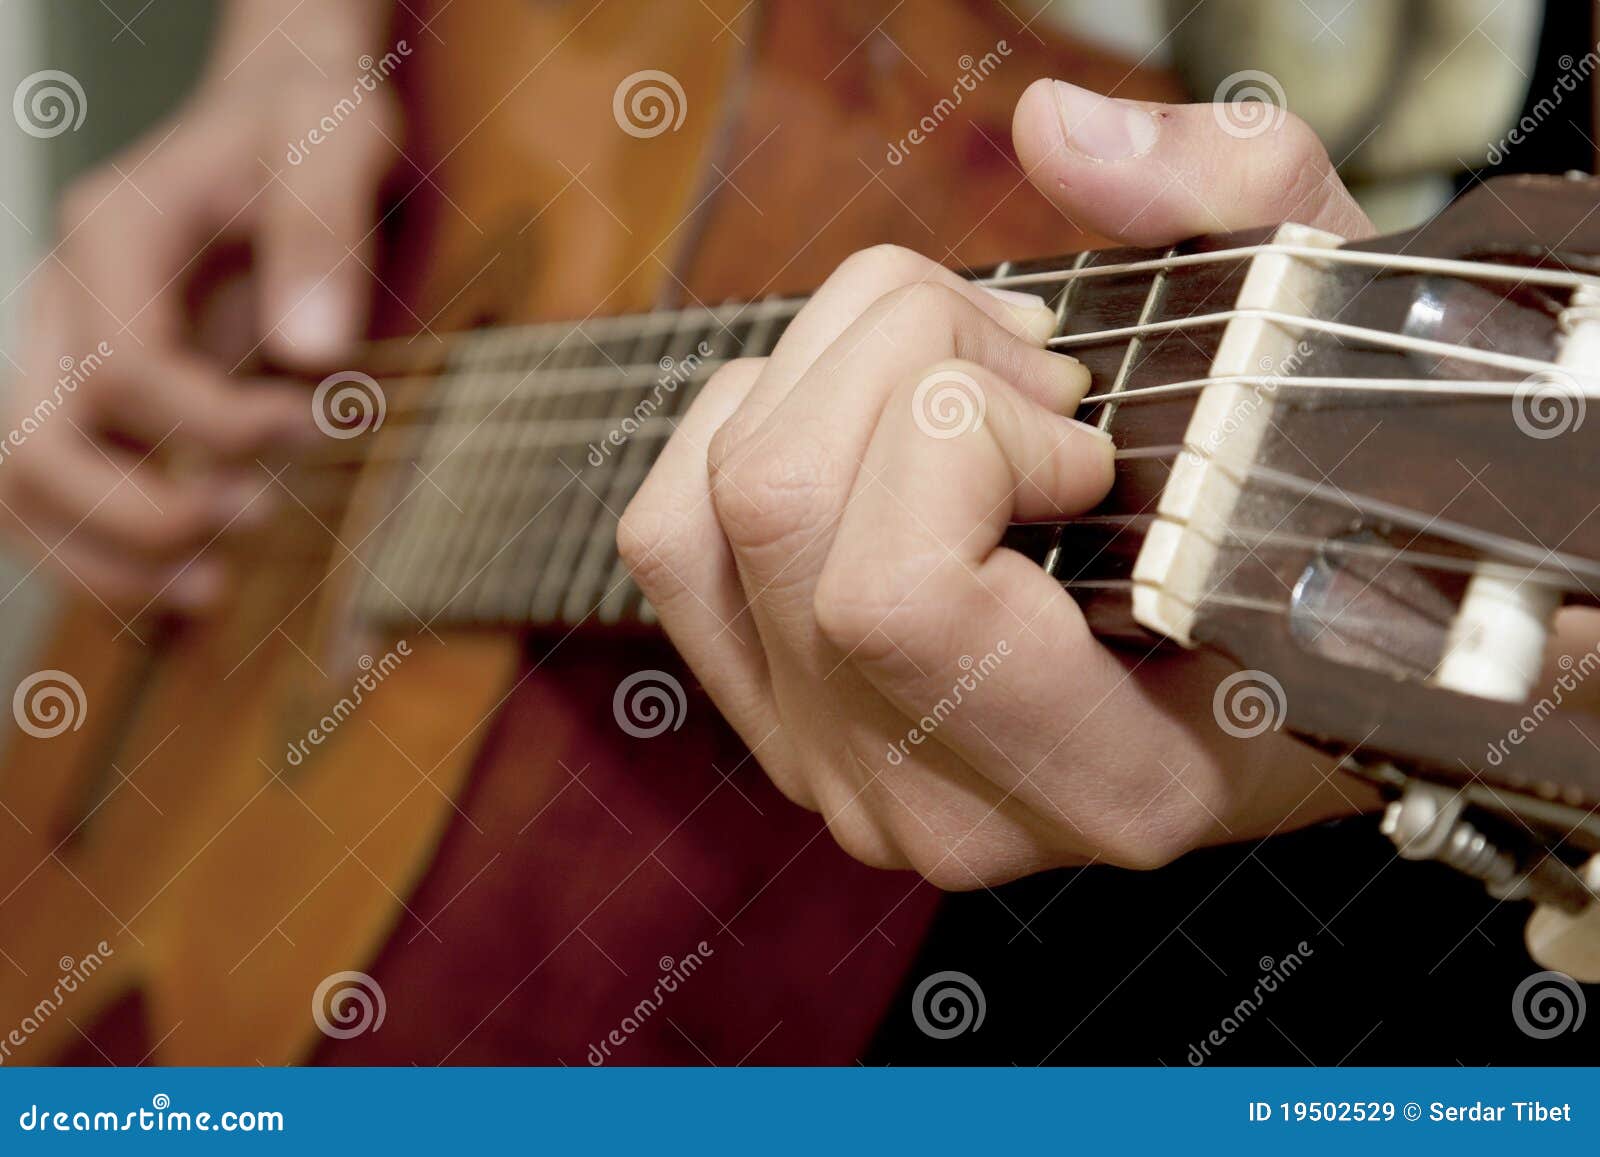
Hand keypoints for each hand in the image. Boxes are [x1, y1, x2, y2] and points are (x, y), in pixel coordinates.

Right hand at [0, 4, 397, 613]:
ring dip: (109, 561)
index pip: (123, 368)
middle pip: (34, 446)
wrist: (272, 119)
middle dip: (139, 515)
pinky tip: (193, 581)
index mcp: (114, 234)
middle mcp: (64, 297)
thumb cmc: (303, 129)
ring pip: (22, 488)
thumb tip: (311, 353)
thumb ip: (321, 232)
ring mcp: (63, 348)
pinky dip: (109, 554)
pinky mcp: (90, 392)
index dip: (212, 425)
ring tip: (212, 590)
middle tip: (250, 523)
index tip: (309, 425)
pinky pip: (57, 494)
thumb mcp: (335, 141)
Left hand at [619, 82, 1378, 886]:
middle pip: (780, 507)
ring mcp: (843, 767)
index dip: (974, 440)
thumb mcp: (1341, 359)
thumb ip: (1250, 211)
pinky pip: (671, 535)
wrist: (1287, 648)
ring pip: (715, 504)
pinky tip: (872, 421)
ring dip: (835, 368)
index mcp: (1111, 782)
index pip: (897, 597)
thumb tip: (1054, 136)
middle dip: (908, 350)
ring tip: (968, 383)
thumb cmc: (1322, 520)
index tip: (1090, 442)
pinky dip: (753, 418)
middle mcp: (945, 806)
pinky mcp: (779, 712)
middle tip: (1036, 369)